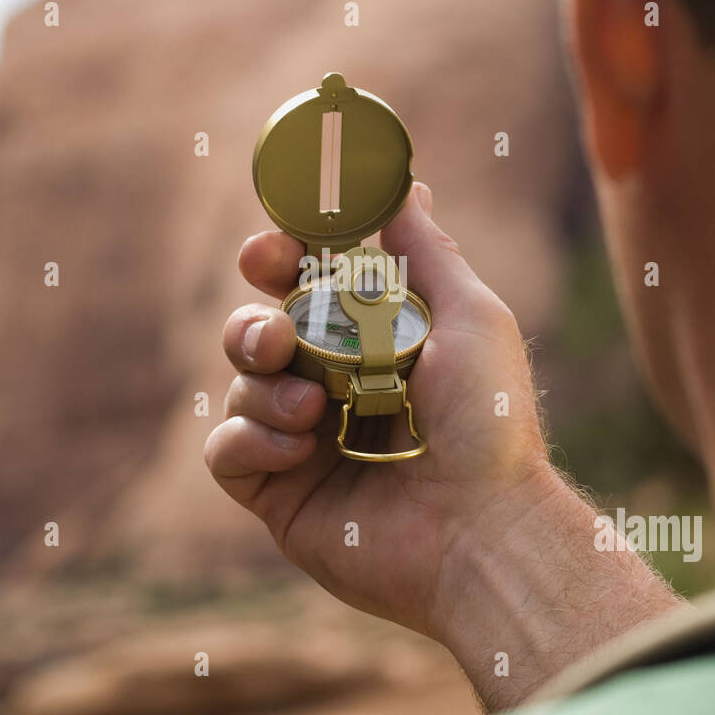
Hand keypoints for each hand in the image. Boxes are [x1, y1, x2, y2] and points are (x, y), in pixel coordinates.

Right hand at [204, 184, 679, 706]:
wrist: (481, 530)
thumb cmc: (488, 422)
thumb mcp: (469, 317)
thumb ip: (424, 251)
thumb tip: (404, 183)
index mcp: (375, 343)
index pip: (305, 287)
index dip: (277, 261)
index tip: (269, 251)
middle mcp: (334, 387)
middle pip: (259, 332)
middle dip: (254, 324)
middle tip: (277, 336)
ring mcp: (303, 442)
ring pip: (240, 385)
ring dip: (265, 385)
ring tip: (313, 407)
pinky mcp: (278, 494)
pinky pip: (225, 449)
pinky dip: (249, 437)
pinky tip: (298, 447)